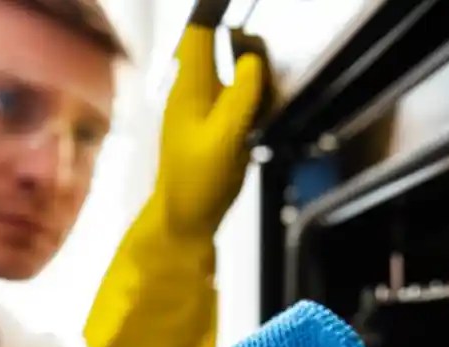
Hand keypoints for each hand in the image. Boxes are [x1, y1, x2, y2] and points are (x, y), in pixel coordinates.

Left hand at [157, 24, 265, 236]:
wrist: (184, 223)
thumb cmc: (197, 184)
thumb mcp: (223, 139)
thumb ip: (240, 98)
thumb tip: (253, 61)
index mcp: (189, 89)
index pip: (198, 33)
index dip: (217, 14)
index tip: (239, 9)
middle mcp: (193, 93)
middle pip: (220, 49)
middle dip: (246, 49)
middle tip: (265, 69)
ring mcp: (203, 111)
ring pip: (231, 75)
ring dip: (253, 78)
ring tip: (263, 101)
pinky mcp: (214, 128)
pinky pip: (236, 100)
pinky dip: (253, 102)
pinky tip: (260, 120)